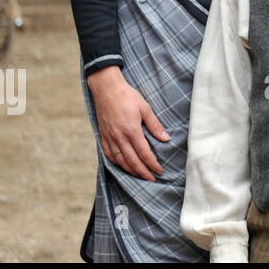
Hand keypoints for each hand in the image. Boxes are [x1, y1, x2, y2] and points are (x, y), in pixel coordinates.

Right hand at [86, 66, 168, 180]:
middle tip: (151, 179)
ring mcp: (109, 138)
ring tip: (139, 175)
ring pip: (120, 160)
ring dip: (130, 170)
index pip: (144, 153)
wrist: (106, 89)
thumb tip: (166, 139)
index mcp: (132, 130)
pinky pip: (109, 154)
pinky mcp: (102, 136)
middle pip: (132, 161)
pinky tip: (123, 165)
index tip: (159, 171)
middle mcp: (119, 137)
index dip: (152, 164)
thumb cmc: (128, 96)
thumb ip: (155, 125)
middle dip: (143, 172)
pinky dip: (117, 163)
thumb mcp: (145, 108)